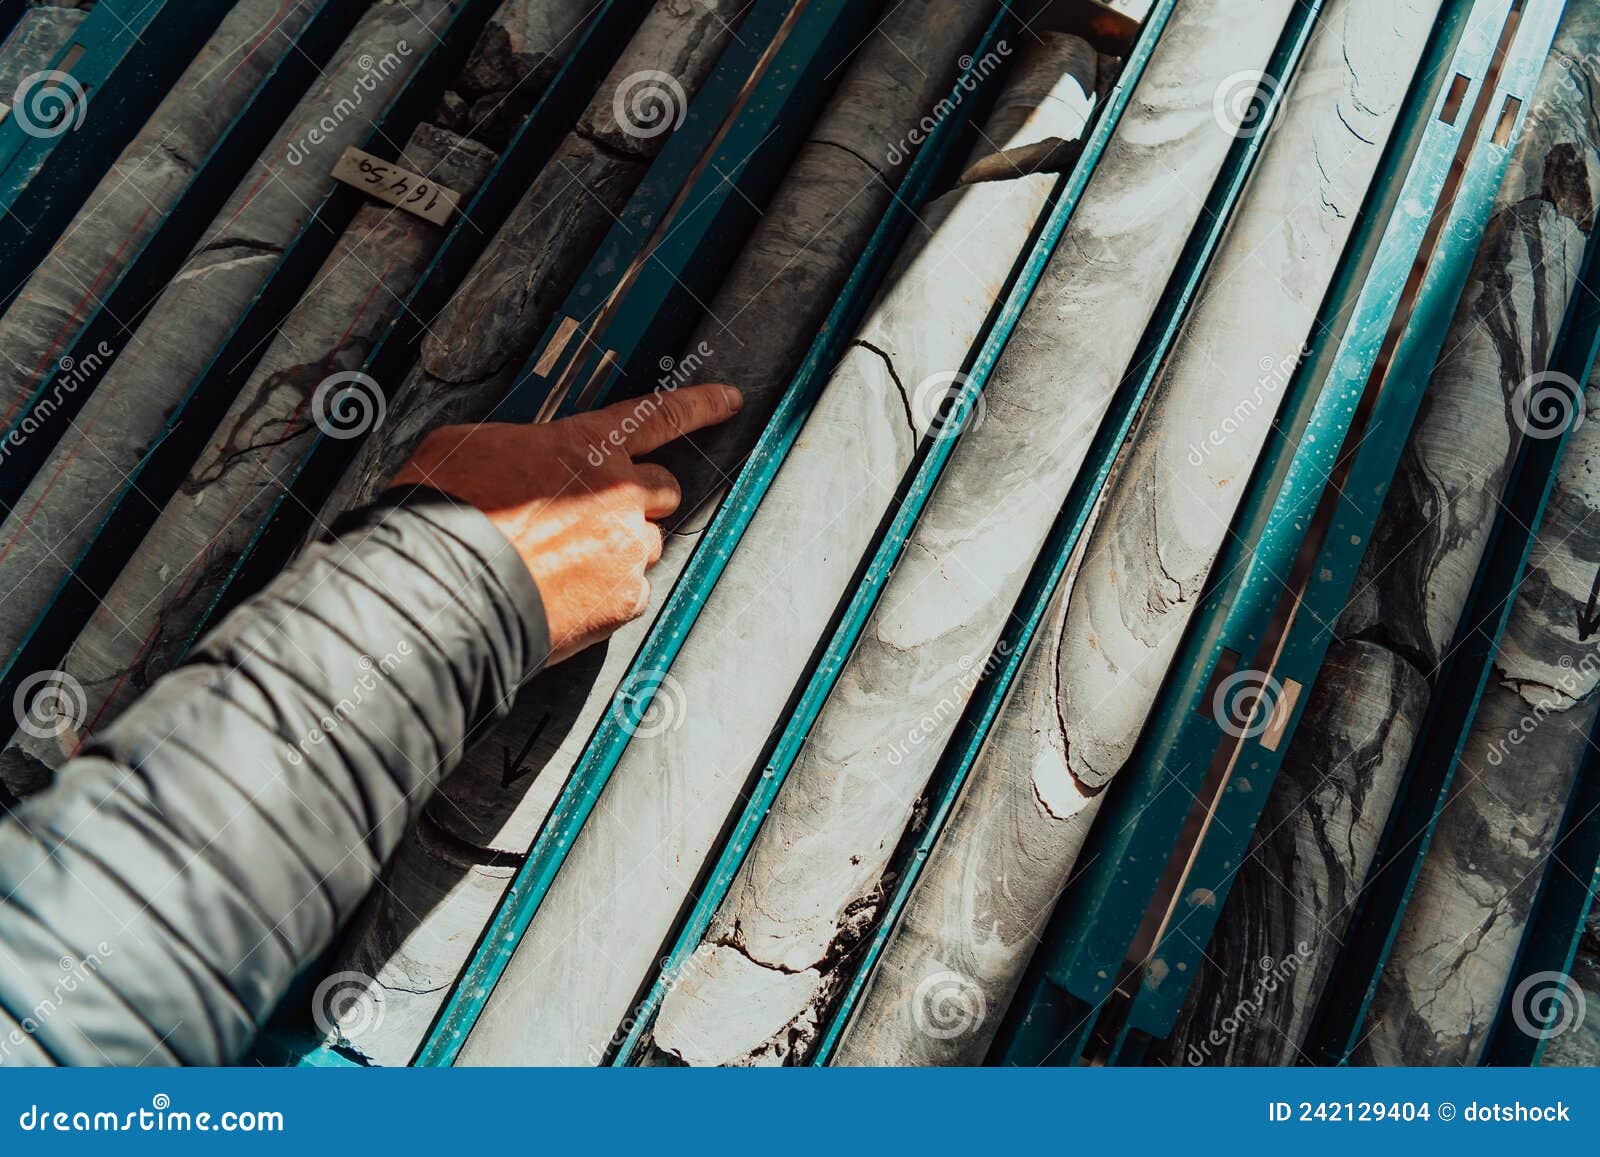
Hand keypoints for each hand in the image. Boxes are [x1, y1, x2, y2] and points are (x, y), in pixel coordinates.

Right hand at [390, 383, 742, 664]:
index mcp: (585, 445)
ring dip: (618, 551)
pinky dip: (605, 597)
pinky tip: (565, 598)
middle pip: (664, 489)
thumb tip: (517, 462)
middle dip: (640, 500)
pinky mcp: (623, 599)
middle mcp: (618, 493)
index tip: (728, 401)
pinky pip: (629, 593)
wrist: (447, 583)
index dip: (699, 405)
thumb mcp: (473, 445)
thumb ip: (520, 447)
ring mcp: (626, 548)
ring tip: (565, 565)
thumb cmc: (447, 510)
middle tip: (599, 518)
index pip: (658, 414)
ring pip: (645, 545)